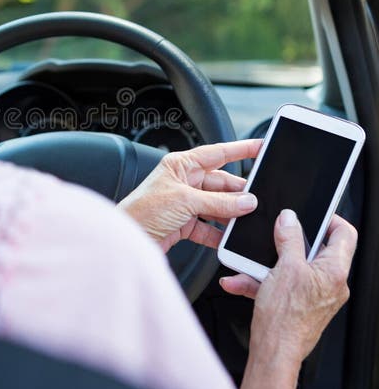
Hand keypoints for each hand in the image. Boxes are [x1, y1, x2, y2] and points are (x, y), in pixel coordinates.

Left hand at [118, 139, 261, 252]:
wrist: (126, 240)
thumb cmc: (142, 211)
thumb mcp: (185, 201)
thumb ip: (219, 202)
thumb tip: (246, 201)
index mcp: (181, 165)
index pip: (217, 153)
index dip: (240, 149)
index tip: (260, 147)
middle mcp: (183, 182)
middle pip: (220, 184)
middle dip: (238, 193)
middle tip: (256, 200)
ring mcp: (184, 204)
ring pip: (217, 206)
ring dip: (230, 215)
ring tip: (245, 221)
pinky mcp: (183, 225)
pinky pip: (208, 227)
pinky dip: (218, 234)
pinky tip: (228, 238)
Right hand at [220, 209, 356, 363]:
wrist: (273, 354)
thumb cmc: (284, 320)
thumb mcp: (284, 268)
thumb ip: (289, 238)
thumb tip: (290, 219)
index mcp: (334, 272)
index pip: (345, 234)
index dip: (330, 219)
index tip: (311, 214)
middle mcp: (331, 284)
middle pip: (315, 250)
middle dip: (288, 243)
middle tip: (275, 238)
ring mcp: (316, 297)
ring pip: (294, 269)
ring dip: (268, 264)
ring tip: (249, 265)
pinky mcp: (301, 306)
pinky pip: (284, 285)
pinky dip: (263, 282)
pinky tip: (242, 282)